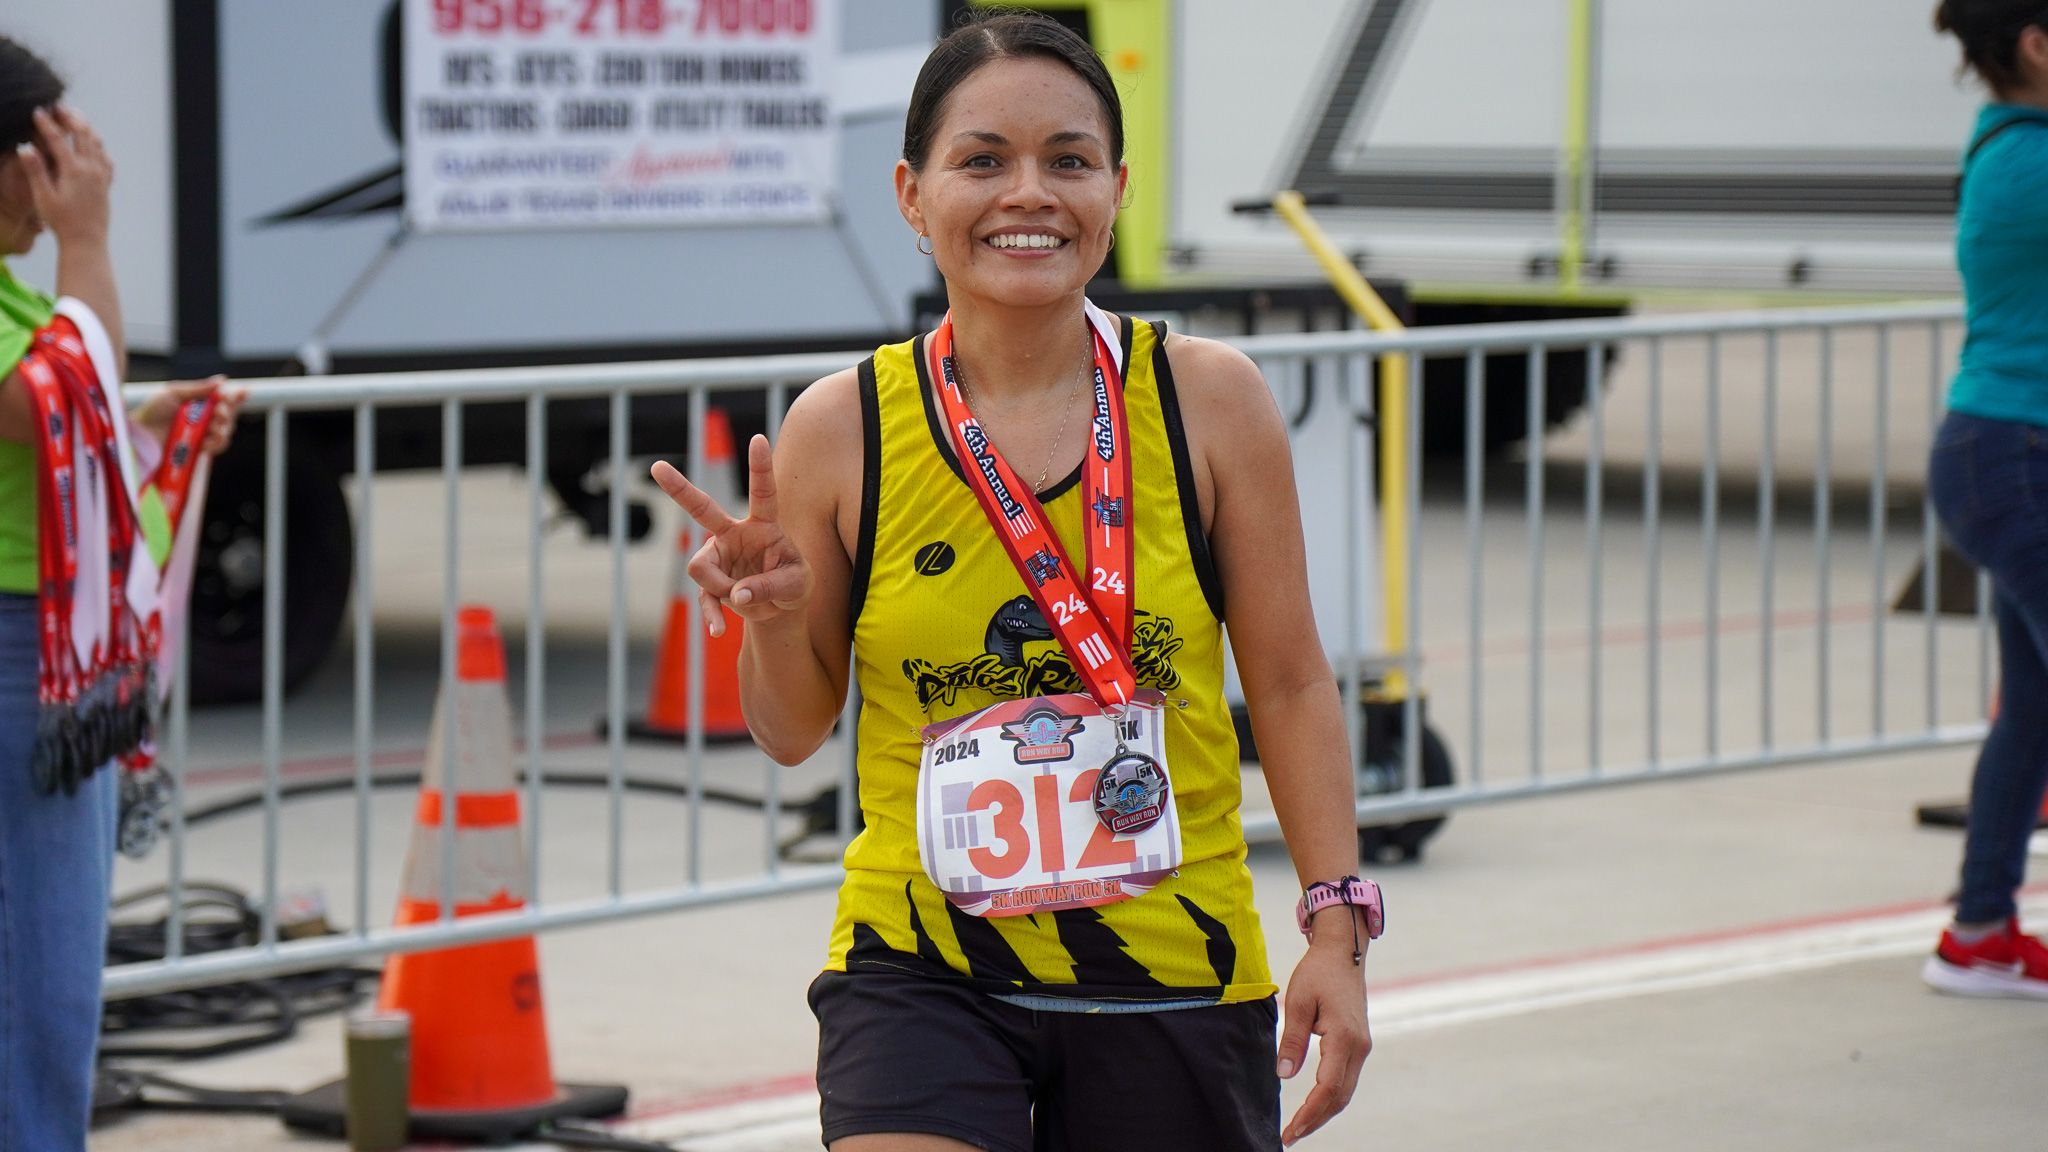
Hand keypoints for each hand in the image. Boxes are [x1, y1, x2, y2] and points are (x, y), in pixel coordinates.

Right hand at [17, 106, 112, 244]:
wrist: (86, 241)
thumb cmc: (62, 221)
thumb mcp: (43, 197)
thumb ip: (36, 171)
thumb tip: (25, 148)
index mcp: (74, 171)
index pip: (59, 140)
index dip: (47, 124)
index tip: (38, 111)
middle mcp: (92, 170)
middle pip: (83, 135)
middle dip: (71, 118)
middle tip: (60, 106)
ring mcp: (101, 177)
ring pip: (98, 145)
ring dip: (87, 129)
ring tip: (78, 118)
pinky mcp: (106, 185)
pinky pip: (106, 160)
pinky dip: (100, 148)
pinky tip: (96, 146)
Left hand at [135, 377, 244, 456]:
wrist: (141, 435)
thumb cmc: (152, 412)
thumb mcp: (173, 393)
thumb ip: (198, 388)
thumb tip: (222, 380)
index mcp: (198, 402)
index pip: (223, 398)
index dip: (236, 396)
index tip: (244, 391)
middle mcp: (203, 418)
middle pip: (229, 415)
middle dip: (228, 412)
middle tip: (218, 412)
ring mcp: (202, 434)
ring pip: (226, 431)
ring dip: (223, 429)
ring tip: (213, 428)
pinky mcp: (199, 448)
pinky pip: (218, 446)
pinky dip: (216, 443)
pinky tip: (206, 442)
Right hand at [650, 434, 810, 637]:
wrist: (779, 610)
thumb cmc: (793, 586)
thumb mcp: (796, 586)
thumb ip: (771, 587)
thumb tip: (737, 595)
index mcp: (763, 525)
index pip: (762, 492)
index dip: (760, 466)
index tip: (758, 438)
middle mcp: (734, 535)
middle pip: (702, 508)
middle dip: (678, 489)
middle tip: (656, 466)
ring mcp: (718, 557)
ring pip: (700, 566)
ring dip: (721, 587)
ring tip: (743, 601)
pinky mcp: (710, 582)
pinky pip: (702, 596)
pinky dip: (712, 615)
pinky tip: (719, 632)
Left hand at [1276, 921, 1372, 1146]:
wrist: (1344, 951)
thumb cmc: (1318, 972)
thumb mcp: (1297, 1002)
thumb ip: (1292, 1040)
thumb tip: (1284, 1075)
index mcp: (1344, 1038)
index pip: (1327, 1089)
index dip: (1309, 1114)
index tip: (1290, 1131)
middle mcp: (1359, 1048)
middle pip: (1339, 1098)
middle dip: (1316, 1120)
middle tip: (1290, 1137)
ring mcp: (1362, 1047)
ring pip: (1345, 1091)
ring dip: (1324, 1112)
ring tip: (1299, 1127)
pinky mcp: (1359, 1044)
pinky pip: (1346, 1079)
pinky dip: (1331, 1097)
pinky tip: (1314, 1104)